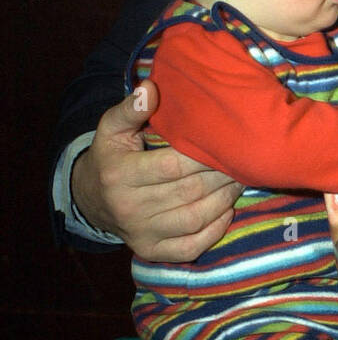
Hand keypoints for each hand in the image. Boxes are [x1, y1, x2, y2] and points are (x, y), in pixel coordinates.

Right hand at [70, 82, 242, 261]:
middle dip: (221, 175)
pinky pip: (190, 247)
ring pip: (195, 218)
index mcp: (119, 174)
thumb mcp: (111, 128)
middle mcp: (128, 207)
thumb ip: (130, 108)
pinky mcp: (151, 251)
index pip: (172, 166)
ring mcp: (140, 233)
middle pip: (188, 191)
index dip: (203, 156)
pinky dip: (215, 231)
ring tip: (240, 180)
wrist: (92, 199)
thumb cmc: (112, 156)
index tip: (226, 143)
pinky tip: (227, 210)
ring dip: (224, 200)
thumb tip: (151, 88)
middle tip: (243, 160)